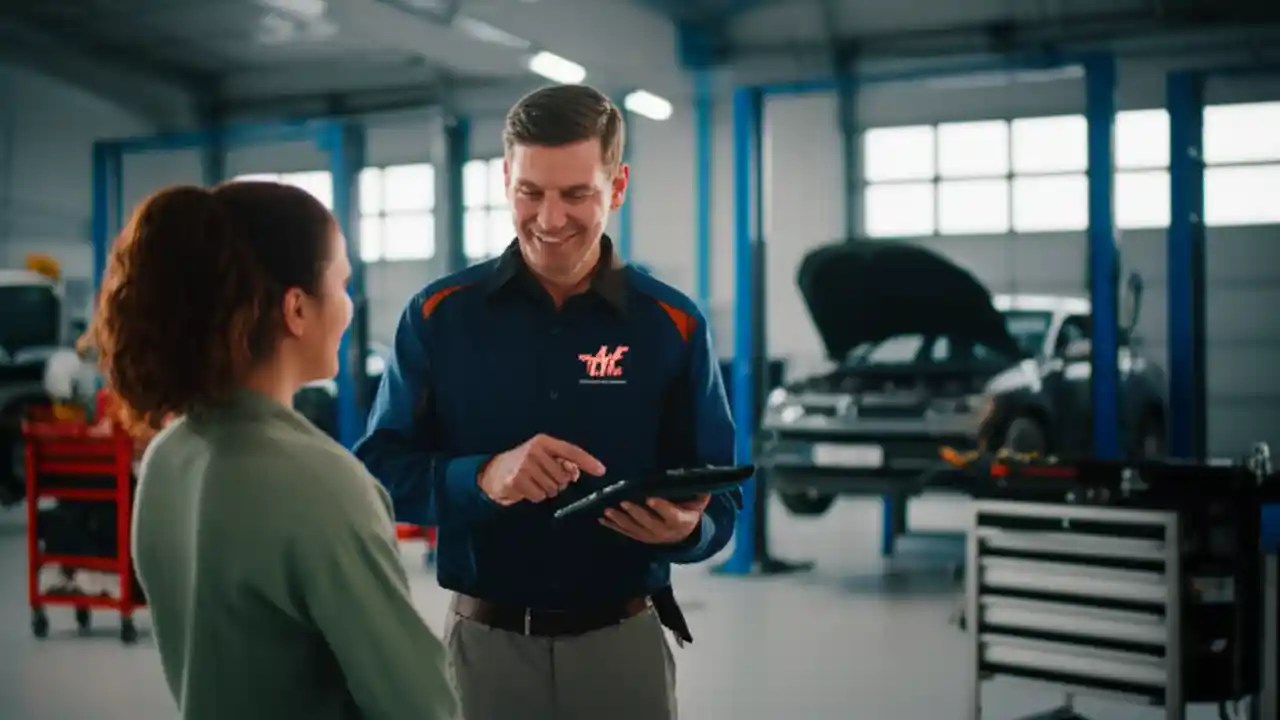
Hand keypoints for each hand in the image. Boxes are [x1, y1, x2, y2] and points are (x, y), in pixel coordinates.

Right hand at [478, 434, 605, 505]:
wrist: (493, 471)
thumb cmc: (524, 464)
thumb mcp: (542, 458)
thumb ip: (561, 463)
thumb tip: (574, 474)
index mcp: (544, 442)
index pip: (571, 451)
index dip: (587, 461)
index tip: (601, 471)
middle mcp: (534, 450)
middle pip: (563, 476)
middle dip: (557, 482)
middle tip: (543, 479)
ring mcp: (524, 464)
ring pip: (552, 488)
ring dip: (545, 491)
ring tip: (533, 483)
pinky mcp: (516, 480)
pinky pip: (538, 496)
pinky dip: (534, 497)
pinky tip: (525, 489)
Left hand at [600, 495, 709, 544]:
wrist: (684, 535)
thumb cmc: (690, 511)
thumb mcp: (698, 502)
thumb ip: (699, 491)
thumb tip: (703, 474)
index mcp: (681, 521)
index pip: (672, 515)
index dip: (662, 508)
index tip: (651, 499)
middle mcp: (664, 531)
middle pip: (649, 523)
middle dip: (636, 513)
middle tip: (624, 503)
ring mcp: (650, 536)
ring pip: (634, 529)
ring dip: (620, 520)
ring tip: (608, 511)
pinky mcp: (640, 537)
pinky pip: (626, 532)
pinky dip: (614, 526)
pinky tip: (602, 519)